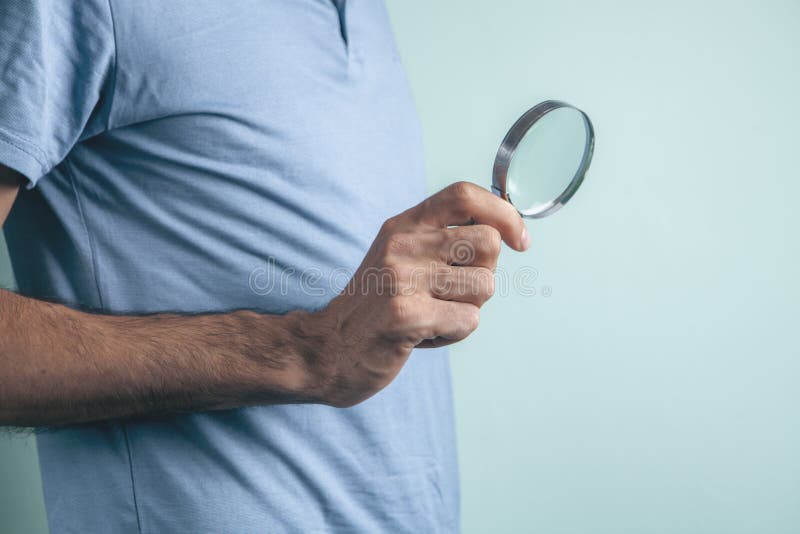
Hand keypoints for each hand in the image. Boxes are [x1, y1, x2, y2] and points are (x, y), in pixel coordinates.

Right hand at [302, 181, 529, 407]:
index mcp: (404, 225)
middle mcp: (402, 244)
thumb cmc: (376, 306)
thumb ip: (442, 239)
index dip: (503, 213)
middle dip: (485, 275)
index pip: (465, 195)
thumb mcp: (400, 257)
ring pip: (484, 287)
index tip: (519, 240)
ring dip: (468, 309)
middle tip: (453, 293)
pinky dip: (454, 334)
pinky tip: (424, 334)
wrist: (326, 350)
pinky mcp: (405, 315)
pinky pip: (468, 320)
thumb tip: (506, 231)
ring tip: (433, 315)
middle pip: (488, 244)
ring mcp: (402, 278)